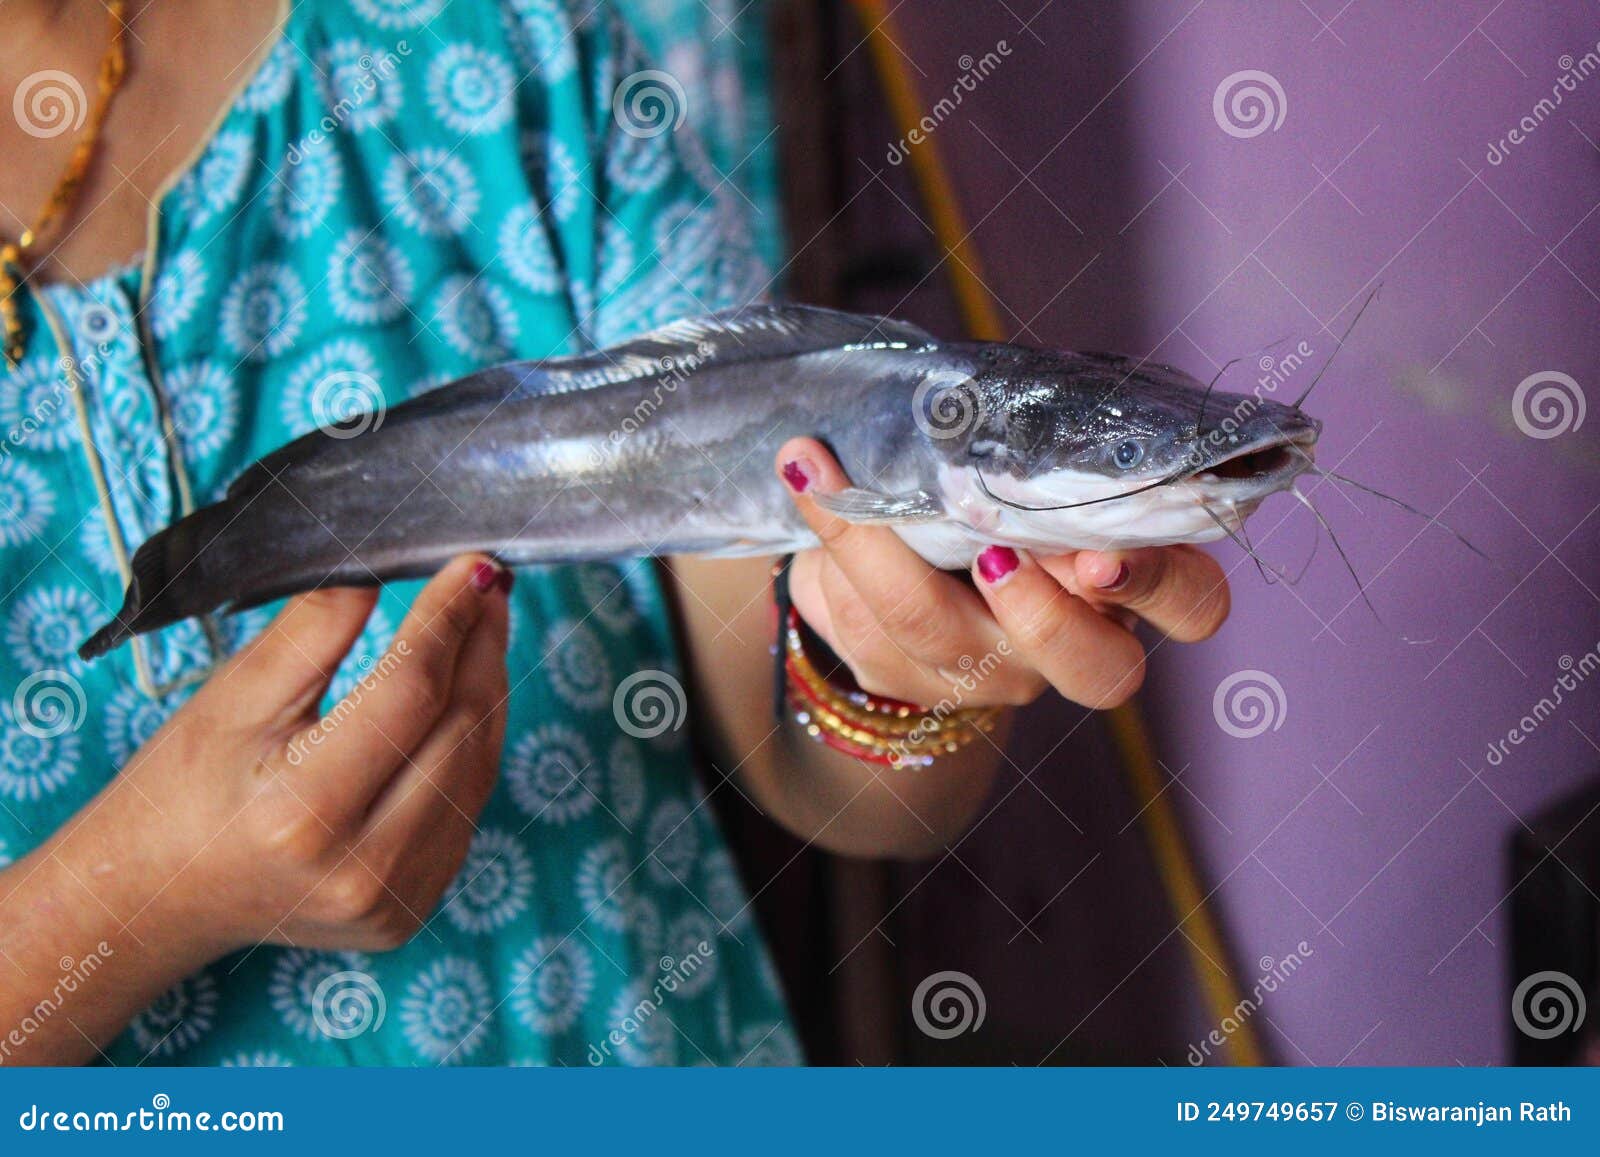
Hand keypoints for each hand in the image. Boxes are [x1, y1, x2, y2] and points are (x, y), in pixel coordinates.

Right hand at [95, 553, 511, 956]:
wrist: (157, 898)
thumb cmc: (184, 788)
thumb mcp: (234, 696)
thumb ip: (316, 628)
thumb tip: (388, 563)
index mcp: (303, 812)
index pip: (411, 694)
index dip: (446, 620)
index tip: (470, 566)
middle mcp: (361, 868)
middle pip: (458, 731)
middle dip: (481, 647)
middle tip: (485, 584)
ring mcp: (394, 898)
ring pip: (476, 769)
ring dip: (486, 691)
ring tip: (482, 627)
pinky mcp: (411, 910)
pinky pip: (465, 809)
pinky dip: (471, 746)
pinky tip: (463, 698)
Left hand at [775, 440, 1230, 709]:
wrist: (913, 569)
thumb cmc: (1000, 488)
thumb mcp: (1029, 462)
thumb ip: (1033, 447)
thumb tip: (977, 404)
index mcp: (1131, 582)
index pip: (1191, 604)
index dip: (1156, 587)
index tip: (1100, 557)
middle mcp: (1077, 644)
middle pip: (1095, 670)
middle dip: (1042, 618)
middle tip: (992, 557)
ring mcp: (996, 675)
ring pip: (944, 638)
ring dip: (878, 551)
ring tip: (825, 472)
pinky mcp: (913, 681)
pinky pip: (869, 634)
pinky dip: (832, 553)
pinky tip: (807, 484)